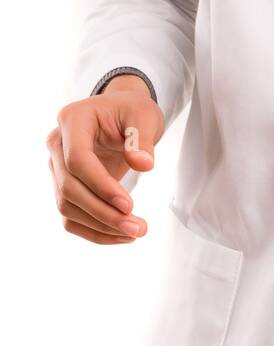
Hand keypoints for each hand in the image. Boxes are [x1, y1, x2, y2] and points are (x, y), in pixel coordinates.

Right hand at [46, 78, 163, 244]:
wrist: (123, 113)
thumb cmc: (132, 110)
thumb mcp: (145, 115)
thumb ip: (143, 138)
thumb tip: (143, 164)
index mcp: (73, 120)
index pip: (77, 160)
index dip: (101, 185)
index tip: (129, 205)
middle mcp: (57, 144)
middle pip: (69, 187)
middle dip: (103, 213)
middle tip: (138, 228)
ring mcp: (57, 166)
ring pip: (67, 206)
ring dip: (100, 226)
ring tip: (136, 232)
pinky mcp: (65, 185)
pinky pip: (71, 215)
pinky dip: (94, 231)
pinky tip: (121, 235)